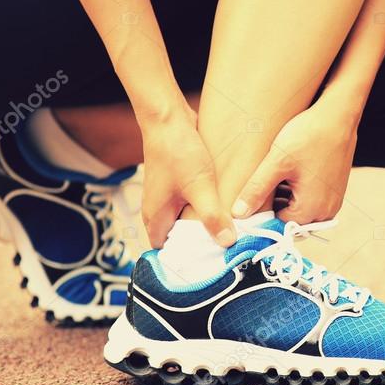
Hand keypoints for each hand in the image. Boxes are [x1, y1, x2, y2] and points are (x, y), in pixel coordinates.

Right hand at [140, 106, 235, 247]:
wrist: (169, 119)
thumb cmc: (178, 153)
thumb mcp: (200, 187)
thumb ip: (212, 216)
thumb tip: (227, 243)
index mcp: (155, 217)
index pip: (166, 251)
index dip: (184, 259)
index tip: (208, 265)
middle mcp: (157, 209)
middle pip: (177, 237)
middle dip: (198, 244)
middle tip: (224, 252)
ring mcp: (166, 196)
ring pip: (184, 220)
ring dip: (203, 225)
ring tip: (228, 233)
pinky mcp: (176, 184)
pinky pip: (189, 204)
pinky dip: (203, 209)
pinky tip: (224, 209)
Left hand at [233, 102, 357, 222]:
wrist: (338, 117)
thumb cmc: (308, 136)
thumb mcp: (277, 162)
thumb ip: (256, 190)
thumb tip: (237, 214)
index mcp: (311, 209)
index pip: (277, 225)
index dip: (261, 213)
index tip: (250, 198)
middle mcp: (326, 211)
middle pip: (290, 219)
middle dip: (275, 205)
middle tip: (263, 182)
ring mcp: (333, 201)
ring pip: (300, 210)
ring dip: (286, 197)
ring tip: (277, 174)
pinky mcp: (336, 191)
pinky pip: (312, 200)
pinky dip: (298, 191)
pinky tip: (290, 171)